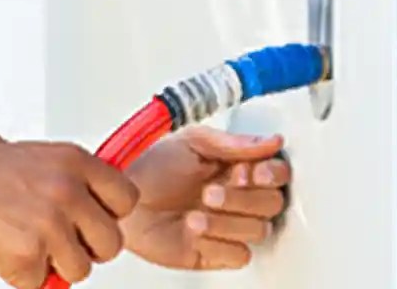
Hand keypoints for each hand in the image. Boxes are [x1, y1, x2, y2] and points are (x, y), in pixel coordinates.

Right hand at [0, 142, 139, 287]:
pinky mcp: (29, 255)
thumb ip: (72, 179)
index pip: (126, 198)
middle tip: (57, 243)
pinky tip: (3, 250)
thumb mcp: (37, 159)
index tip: (92, 221)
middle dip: (87, 250)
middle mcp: (68, 190)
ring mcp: (50, 224)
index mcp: (74, 161)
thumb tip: (102, 207)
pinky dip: (22, 276)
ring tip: (23, 242)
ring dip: (53, 266)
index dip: (110, 216)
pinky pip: (42, 283)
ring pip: (80, 269)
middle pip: (111, 242)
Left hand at [121, 126, 288, 270]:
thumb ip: (232, 143)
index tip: (249, 172)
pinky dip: (219, 243)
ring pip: (258, 230)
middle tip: (212, 192)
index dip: (270, 174)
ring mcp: (227, 225)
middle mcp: (236, 197)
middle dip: (243, 199)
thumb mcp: (190, 142)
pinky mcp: (215, 251)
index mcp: (235, 166)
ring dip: (227, 220)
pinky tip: (196, 230)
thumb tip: (270, 141)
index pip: (276, 173)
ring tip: (196, 212)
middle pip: (271, 204)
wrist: (121, 202)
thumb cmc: (148, 168)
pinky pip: (239, 254)